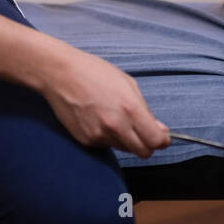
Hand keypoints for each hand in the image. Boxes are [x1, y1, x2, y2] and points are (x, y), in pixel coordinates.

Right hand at [37, 43, 170, 157]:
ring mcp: (99, 136)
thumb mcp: (127, 84)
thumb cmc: (94, 72)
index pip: (156, 141)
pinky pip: (106, 145)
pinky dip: (108, 137)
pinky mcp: (86, 140)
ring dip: (127, 139)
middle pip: (143, 152)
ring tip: (115, 118)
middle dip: (147, 144)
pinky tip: (99, 119)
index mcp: (130, 109)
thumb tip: (159, 129)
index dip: (162, 140)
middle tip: (145, 132)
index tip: (162, 137)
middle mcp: (116, 126)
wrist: (60, 74)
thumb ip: (145, 110)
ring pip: (124, 148)